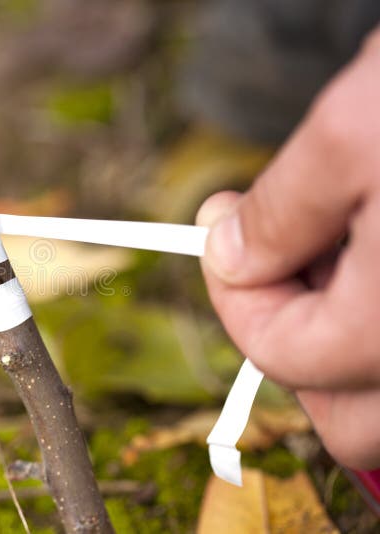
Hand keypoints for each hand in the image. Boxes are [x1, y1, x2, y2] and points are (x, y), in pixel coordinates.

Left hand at [197, 30, 379, 469]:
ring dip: (349, 345)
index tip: (220, 242)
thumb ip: (278, 214)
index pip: (282, 356)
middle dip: (295, 344)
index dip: (234, 297)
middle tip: (278, 265)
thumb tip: (230, 259)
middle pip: (348, 421)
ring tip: (342, 250)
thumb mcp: (357, 132)